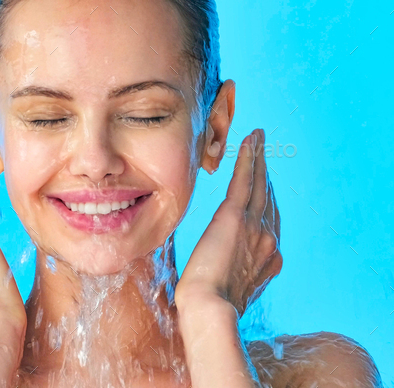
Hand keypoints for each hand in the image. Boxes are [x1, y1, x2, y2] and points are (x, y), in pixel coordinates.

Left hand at [176, 128, 282, 316]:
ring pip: (259, 184)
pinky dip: (249, 157)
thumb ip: (234, 271)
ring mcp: (255, 226)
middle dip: (265, 174)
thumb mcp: (230, 286)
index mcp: (267, 257)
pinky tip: (251, 140)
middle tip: (263, 153)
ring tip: (258, 138)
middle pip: (268, 198)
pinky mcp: (235, 216)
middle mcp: (268, 239)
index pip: (269, 220)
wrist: (209, 306)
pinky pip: (245, 179)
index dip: (266, 199)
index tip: (262, 183)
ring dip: (260, 158)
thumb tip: (225, 264)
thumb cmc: (209, 303)